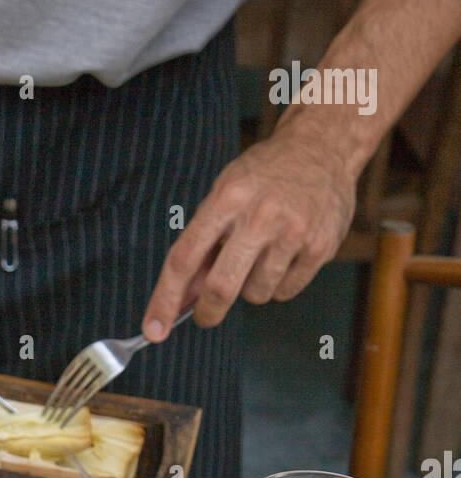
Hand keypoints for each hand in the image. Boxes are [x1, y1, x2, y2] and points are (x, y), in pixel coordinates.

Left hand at [142, 123, 357, 334]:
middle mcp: (260, 214)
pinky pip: (285, 292)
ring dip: (251, 288)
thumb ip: (203, 245)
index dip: (165, 300)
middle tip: (205, 316)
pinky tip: (285, 255)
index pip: (185, 258)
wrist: (324, 147)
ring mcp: (294, 231)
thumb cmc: (265, 176)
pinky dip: (278, 284)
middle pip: (221, 287)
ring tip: (261, 256)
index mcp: (228, 197)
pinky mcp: (320, 247)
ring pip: (256, 294)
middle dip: (208, 313)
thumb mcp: (225, 196)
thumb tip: (184, 297)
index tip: (154, 330)